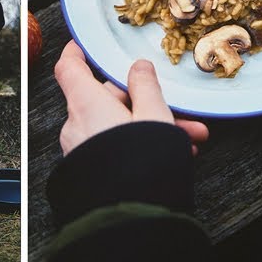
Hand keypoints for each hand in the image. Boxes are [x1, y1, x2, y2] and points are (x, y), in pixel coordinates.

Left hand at [55, 41, 208, 155]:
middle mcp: (77, 123)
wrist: (128, 216)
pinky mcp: (91, 168)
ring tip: (192, 139)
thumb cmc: (139, 161)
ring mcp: (82, 148)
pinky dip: (140, 145)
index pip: (70, 68)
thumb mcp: (153, 116)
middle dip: (147, 102)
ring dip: (152, 126)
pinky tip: (177, 155)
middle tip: (181, 112)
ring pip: (118, 125)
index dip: (77, 53)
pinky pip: (115, 146)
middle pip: (106, 99)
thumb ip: (146, 88)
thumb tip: (139, 67)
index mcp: (86, 103)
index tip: (85, 45)